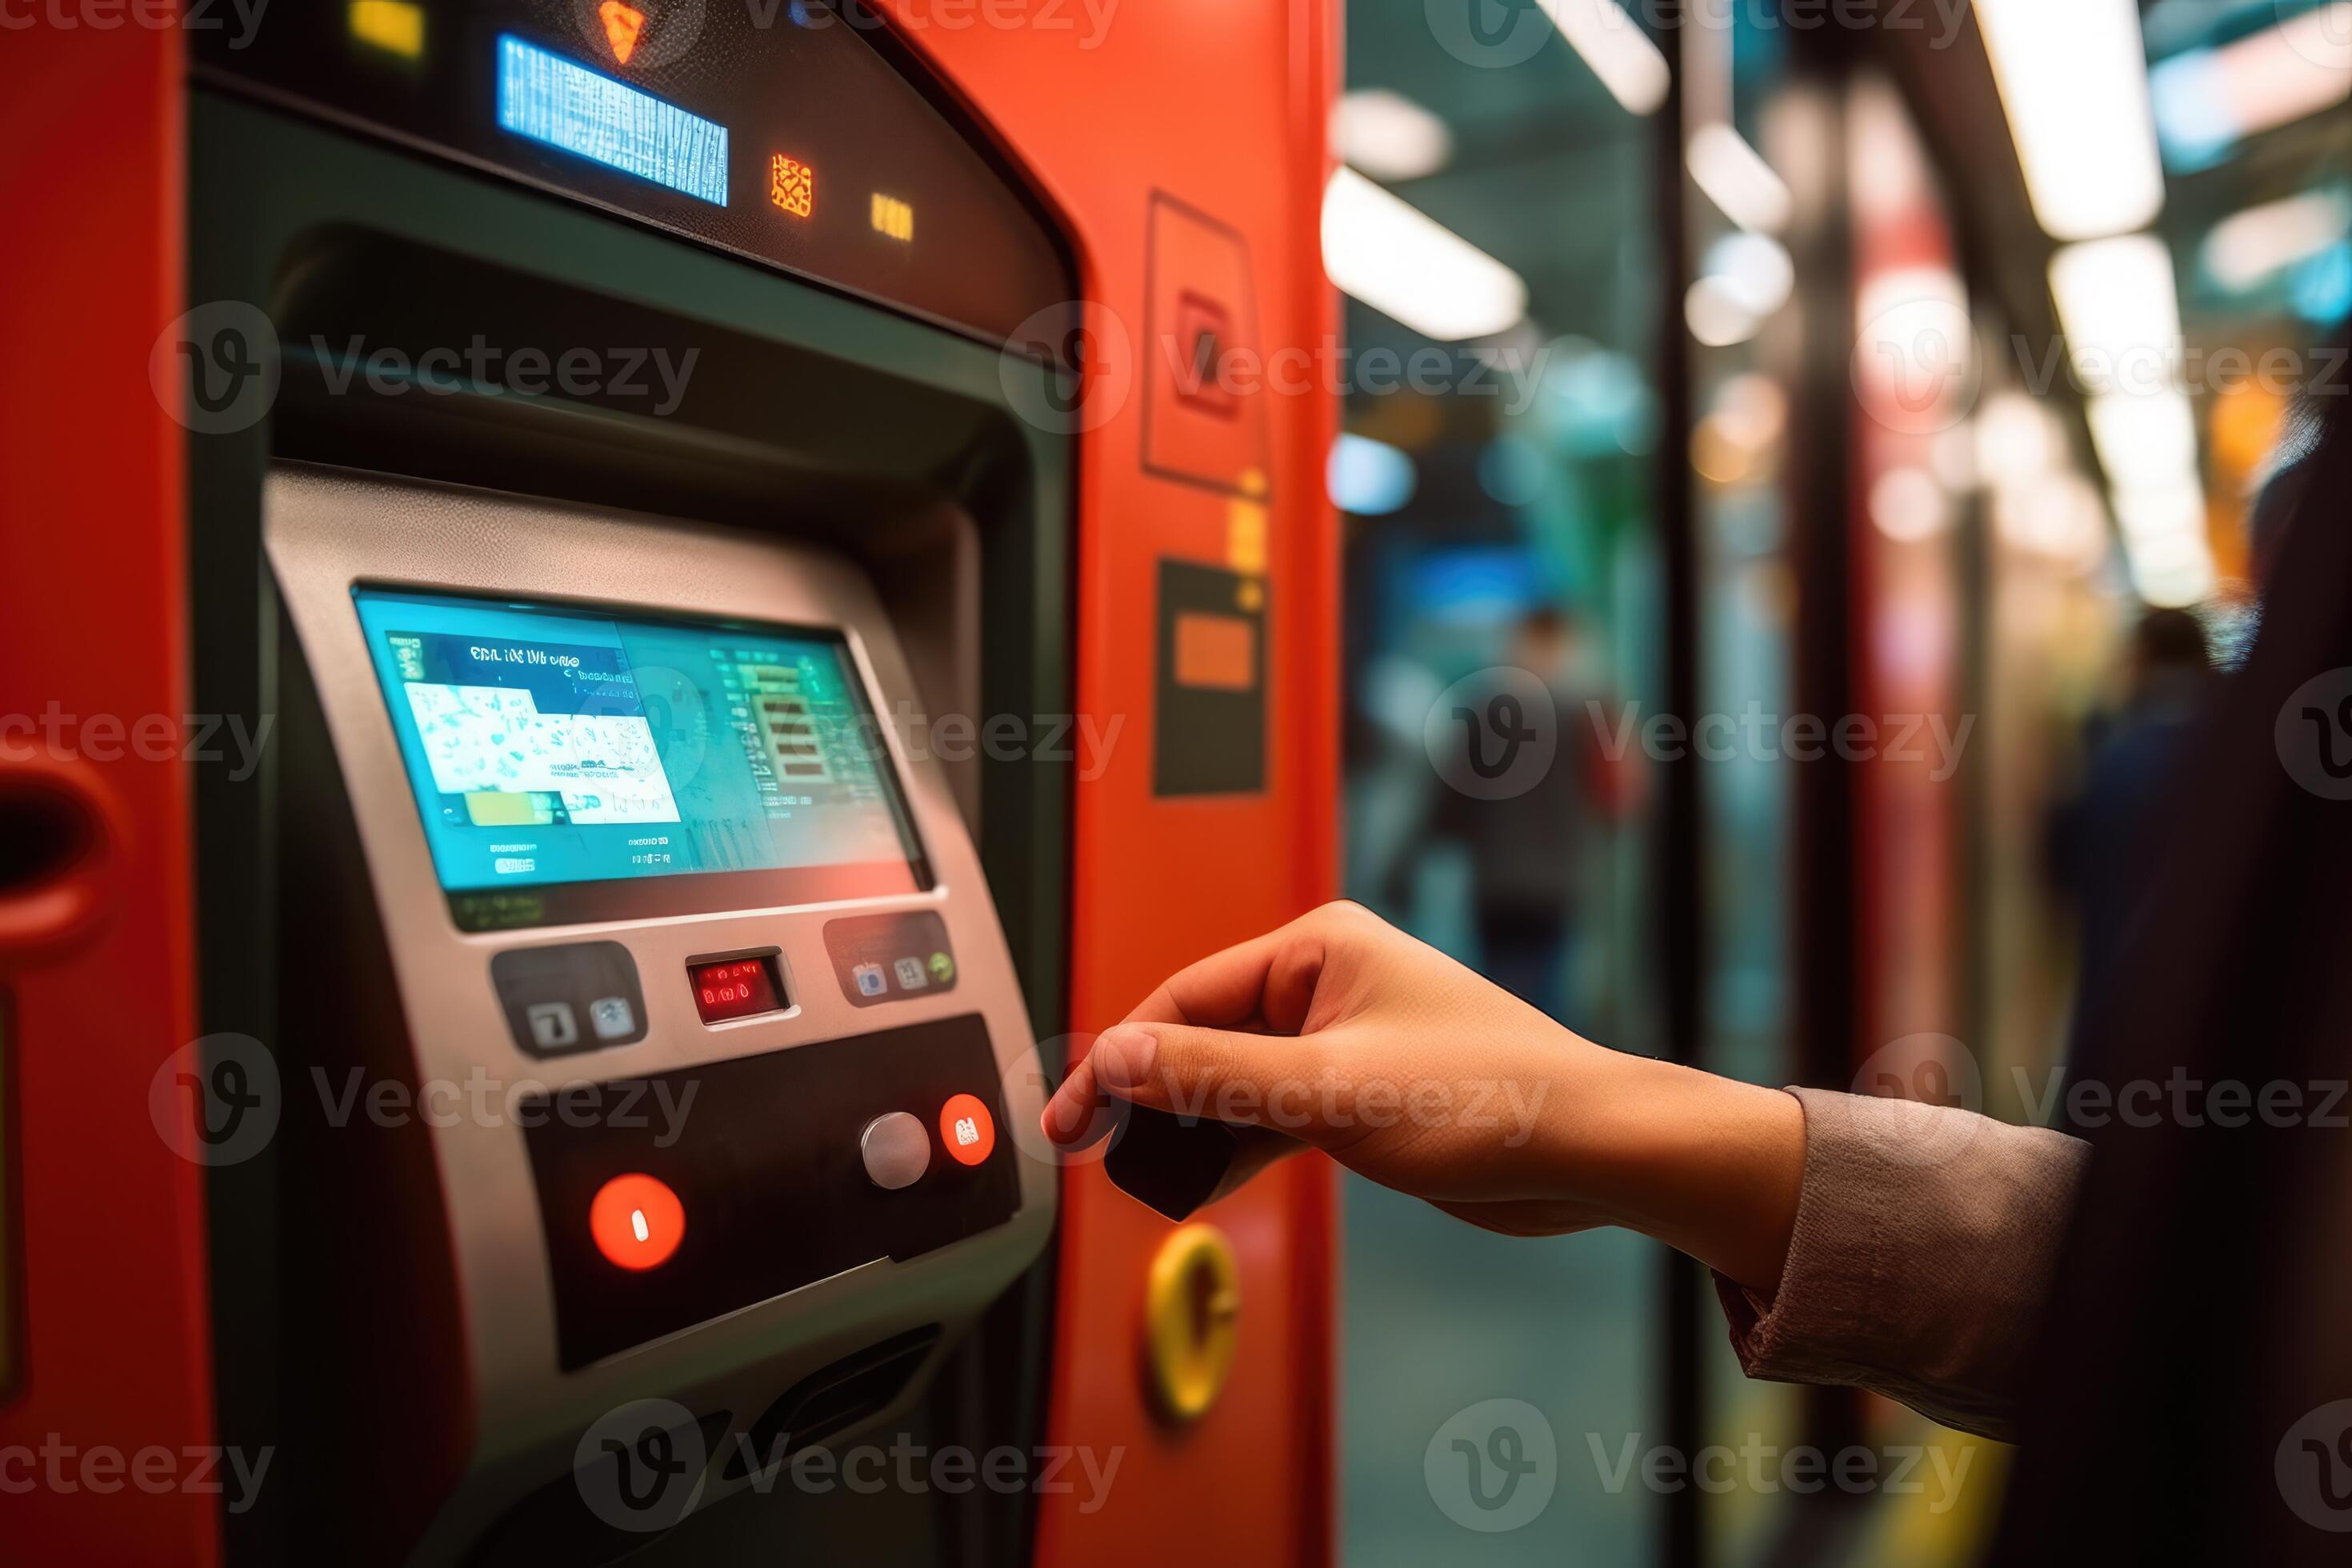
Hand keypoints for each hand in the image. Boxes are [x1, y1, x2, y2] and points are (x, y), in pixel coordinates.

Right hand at [1042, 901, 1805, 1292]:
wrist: (1590, 1151)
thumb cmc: (1486, 1098)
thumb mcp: (1326, 1089)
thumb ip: (1211, 1075)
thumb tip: (1111, 1058)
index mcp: (1321, 948)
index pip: (1183, 997)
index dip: (1116, 1060)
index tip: (1070, 1120)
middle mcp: (1329, 983)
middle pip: (1203, 1036)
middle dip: (1148, 1095)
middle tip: (1092, 1152)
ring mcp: (1346, 1040)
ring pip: (1237, 1081)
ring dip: (1192, 1127)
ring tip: (1145, 1177)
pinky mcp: (1364, 1093)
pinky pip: (1276, 1112)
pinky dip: (1238, 1146)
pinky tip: (1204, 1182)